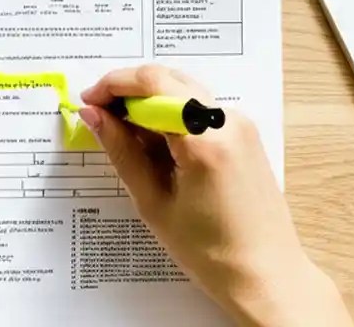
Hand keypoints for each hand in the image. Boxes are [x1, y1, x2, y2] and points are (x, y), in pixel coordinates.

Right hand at [79, 65, 352, 326]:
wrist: (265, 274)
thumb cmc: (209, 251)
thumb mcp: (154, 202)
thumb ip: (122, 151)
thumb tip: (93, 115)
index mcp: (205, 139)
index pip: (152, 83)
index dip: (113, 85)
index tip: (89, 102)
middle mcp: (228, 121)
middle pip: (168, 78)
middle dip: (129, 89)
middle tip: (100, 114)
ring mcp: (240, 125)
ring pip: (184, 88)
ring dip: (150, 99)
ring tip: (123, 132)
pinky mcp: (245, 134)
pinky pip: (200, 108)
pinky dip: (171, 113)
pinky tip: (154, 142)